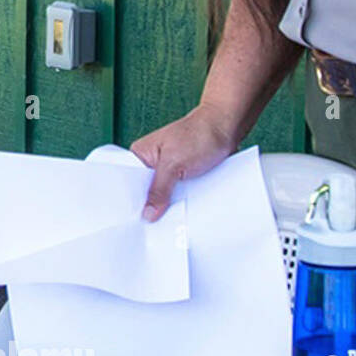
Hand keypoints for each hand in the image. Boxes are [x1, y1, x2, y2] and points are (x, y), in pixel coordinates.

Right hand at [129, 103, 238, 221]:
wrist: (228, 126)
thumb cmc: (200, 134)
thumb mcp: (174, 163)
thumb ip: (158, 189)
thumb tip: (148, 215)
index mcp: (140, 154)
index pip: (127, 184)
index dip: (129, 203)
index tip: (131, 223)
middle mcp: (151, 163)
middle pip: (143, 194)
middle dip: (149, 208)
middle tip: (150, 229)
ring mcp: (167, 171)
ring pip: (161, 197)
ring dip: (166, 208)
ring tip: (165, 226)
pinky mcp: (182, 177)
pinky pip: (176, 195)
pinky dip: (179, 203)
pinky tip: (180, 216)